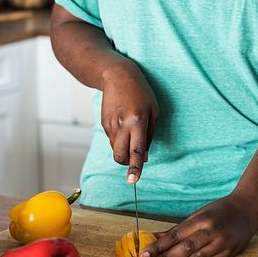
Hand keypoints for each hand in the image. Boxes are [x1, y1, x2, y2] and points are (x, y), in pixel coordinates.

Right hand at [100, 61, 158, 183]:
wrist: (116, 76)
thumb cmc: (140, 92)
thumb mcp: (154, 111)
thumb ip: (150, 135)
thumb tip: (144, 157)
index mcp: (137, 122)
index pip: (136, 150)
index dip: (135, 167)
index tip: (133, 180)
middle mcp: (121, 126)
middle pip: (120, 156)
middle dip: (127, 163)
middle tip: (135, 158)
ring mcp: (110, 125)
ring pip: (115, 150)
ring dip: (123, 150)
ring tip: (131, 132)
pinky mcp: (103, 124)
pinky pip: (112, 140)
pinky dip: (119, 140)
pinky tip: (124, 124)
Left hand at [140, 193, 257, 256]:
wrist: (247, 209)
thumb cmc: (220, 210)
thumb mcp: (199, 214)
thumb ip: (178, 228)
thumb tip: (156, 237)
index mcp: (202, 219)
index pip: (175, 235)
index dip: (158, 246)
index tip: (146, 254)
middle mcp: (212, 231)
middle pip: (184, 249)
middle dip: (168, 256)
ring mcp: (222, 243)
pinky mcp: (229, 252)